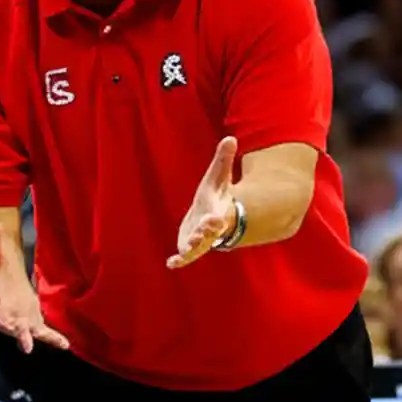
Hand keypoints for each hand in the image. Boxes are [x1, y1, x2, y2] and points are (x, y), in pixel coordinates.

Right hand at [0, 224, 68, 353]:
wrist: (0, 292)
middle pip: (0, 318)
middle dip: (5, 323)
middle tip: (9, 327)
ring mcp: (16, 320)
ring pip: (19, 331)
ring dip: (23, 337)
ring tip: (27, 346)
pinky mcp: (31, 324)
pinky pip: (41, 333)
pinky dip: (52, 339)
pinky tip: (64, 344)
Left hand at [168, 136, 238, 269]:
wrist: (213, 215)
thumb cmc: (216, 197)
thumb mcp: (218, 177)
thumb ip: (223, 160)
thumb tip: (230, 138)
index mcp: (219, 212)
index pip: (220, 216)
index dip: (217, 218)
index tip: (216, 219)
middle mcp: (211, 228)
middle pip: (210, 233)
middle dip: (207, 233)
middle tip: (202, 233)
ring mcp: (201, 239)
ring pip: (199, 247)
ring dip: (193, 248)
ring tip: (185, 251)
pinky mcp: (190, 245)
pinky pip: (186, 255)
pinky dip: (180, 260)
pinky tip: (171, 264)